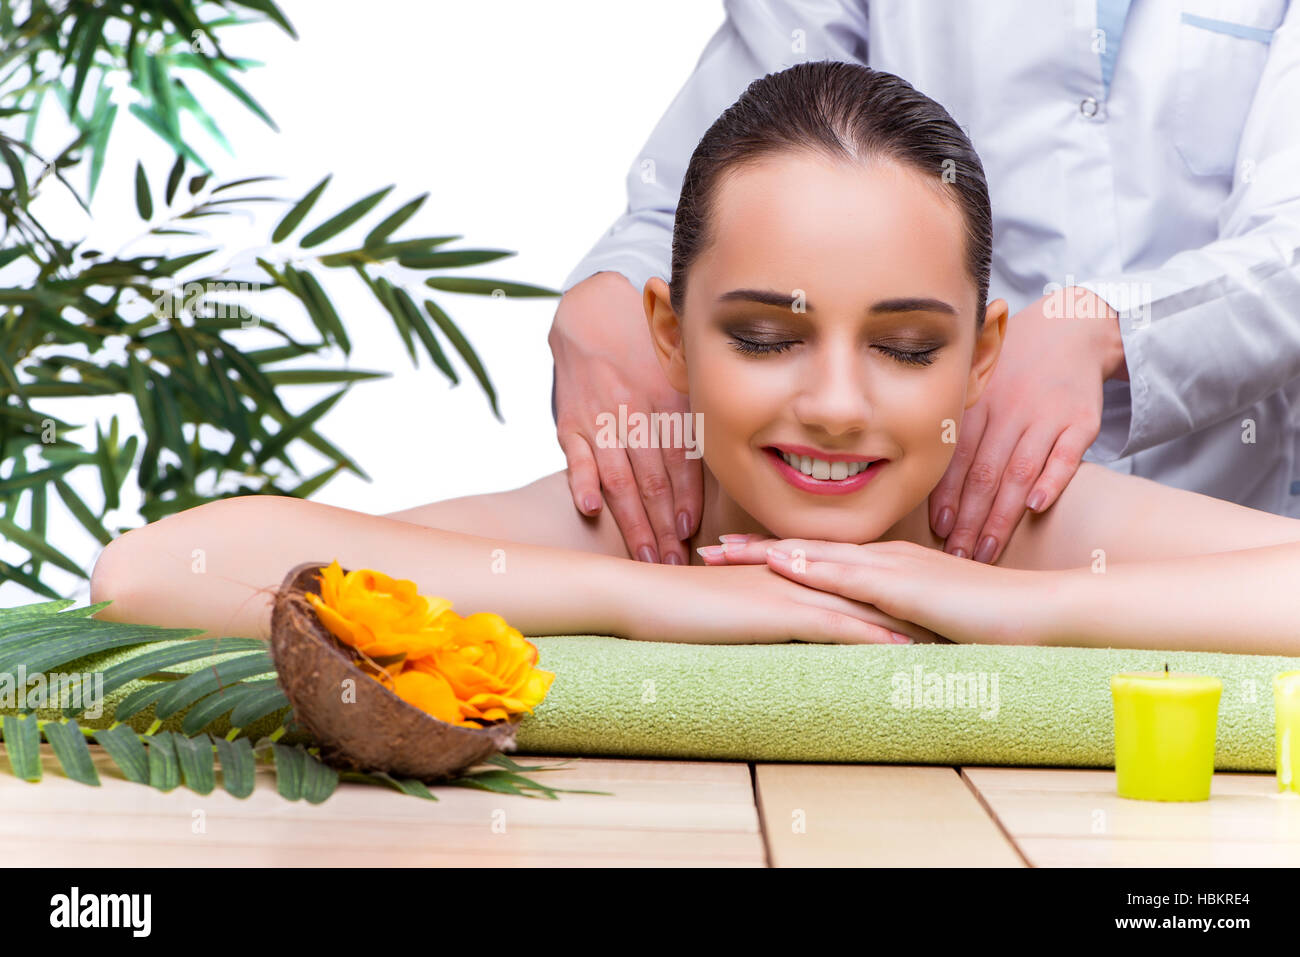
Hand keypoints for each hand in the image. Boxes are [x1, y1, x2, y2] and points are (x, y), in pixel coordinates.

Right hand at [548, 271, 702, 565]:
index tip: (694, 534)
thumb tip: (724, 468)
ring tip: (644, 557)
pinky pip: (576, 456)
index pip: (682, 461)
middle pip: (653, 480)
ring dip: (632, 521)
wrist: (594, 313)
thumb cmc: (648, 355)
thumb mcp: (681, 377)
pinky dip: (581, 482)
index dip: (688, 499)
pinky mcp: (570, 422)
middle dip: (664, 527)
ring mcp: (601, 419)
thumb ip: (696, 421)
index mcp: (670, 403)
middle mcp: (637, 412)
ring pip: (619, 477)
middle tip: (672, 564)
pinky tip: (590, 509)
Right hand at [622, 561, 936, 644]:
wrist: (642, 596)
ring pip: (863, 605)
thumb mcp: (726, 610)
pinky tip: (903, 650)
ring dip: (906, 621)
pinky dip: (873, 636)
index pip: (849, 583)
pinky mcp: (780, 611)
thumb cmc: (674, 607)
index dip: (889, 597)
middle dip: (911, 606)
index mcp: (787, 574)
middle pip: (868, 590)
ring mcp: (791, 591)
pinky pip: (837, 625)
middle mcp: (797, 577)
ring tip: (949, 638)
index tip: (925, 611)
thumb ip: (754, 612)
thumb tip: (771, 629)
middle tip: (953, 621)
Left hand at [705, 537, 1046, 645]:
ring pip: (816, 554)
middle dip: (753, 549)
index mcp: (887, 567)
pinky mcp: (905, 584)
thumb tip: (873, 645)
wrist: (1039, 613)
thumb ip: (899, 626)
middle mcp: (883, 558)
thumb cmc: (991, 623)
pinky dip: (810, 568)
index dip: (776, 557)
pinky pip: (848, 574)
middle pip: (805, 550)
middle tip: (706, 549)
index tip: (736, 557)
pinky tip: (779, 566)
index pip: (820, 559)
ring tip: (722, 551)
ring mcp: (893, 566)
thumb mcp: (932, 623)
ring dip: (766, 552)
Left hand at [931, 289, 1125, 563]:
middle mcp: (1007, 412)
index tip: (937, 532)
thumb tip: (927, 491)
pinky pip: (1065, 455)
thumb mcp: (979, 392)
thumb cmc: (1013, 374)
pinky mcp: (1082, 421)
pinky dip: (1051, 481)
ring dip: (1001, 515)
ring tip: (986, 550)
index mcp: (976, 409)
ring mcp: (1045, 416)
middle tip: (957, 558)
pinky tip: (1036, 508)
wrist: (1068, 330)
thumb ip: (959, 435)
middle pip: (984, 473)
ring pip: (1019, 471)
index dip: (944, 497)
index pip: (956, 460)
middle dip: (968, 520)